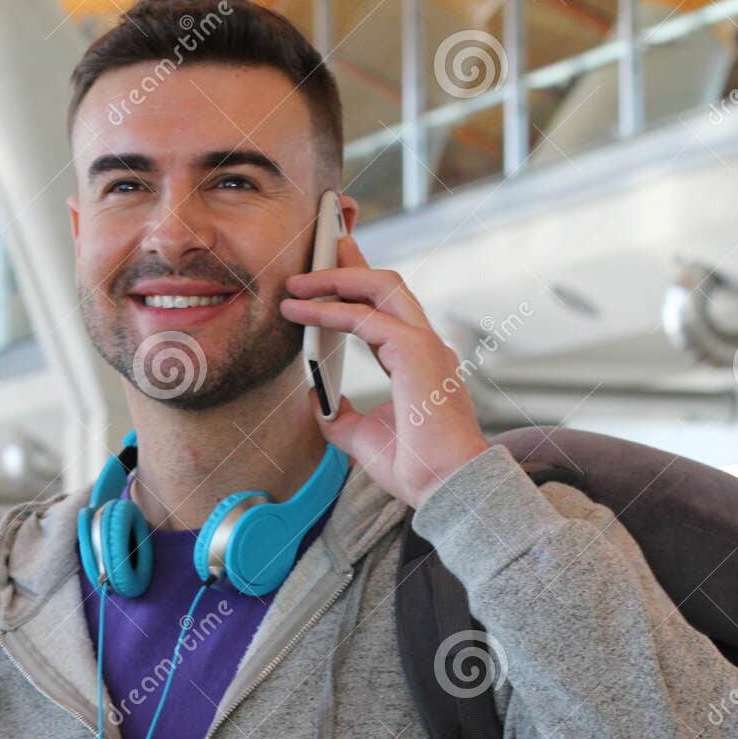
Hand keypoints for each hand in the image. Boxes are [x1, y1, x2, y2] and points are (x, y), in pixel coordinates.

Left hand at [281, 235, 489, 508]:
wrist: (442, 487)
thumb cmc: (413, 466)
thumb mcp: (359, 436)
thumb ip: (336, 413)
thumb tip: (312, 398)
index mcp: (417, 360)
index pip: (386, 308)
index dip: (358, 283)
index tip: (333, 265)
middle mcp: (424, 345)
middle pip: (387, 285)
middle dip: (350, 264)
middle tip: (317, 252)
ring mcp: (424, 344)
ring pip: (380, 288)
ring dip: (334, 280)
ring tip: (295, 285)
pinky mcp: (416, 351)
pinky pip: (364, 318)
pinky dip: (329, 309)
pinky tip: (301, 311)